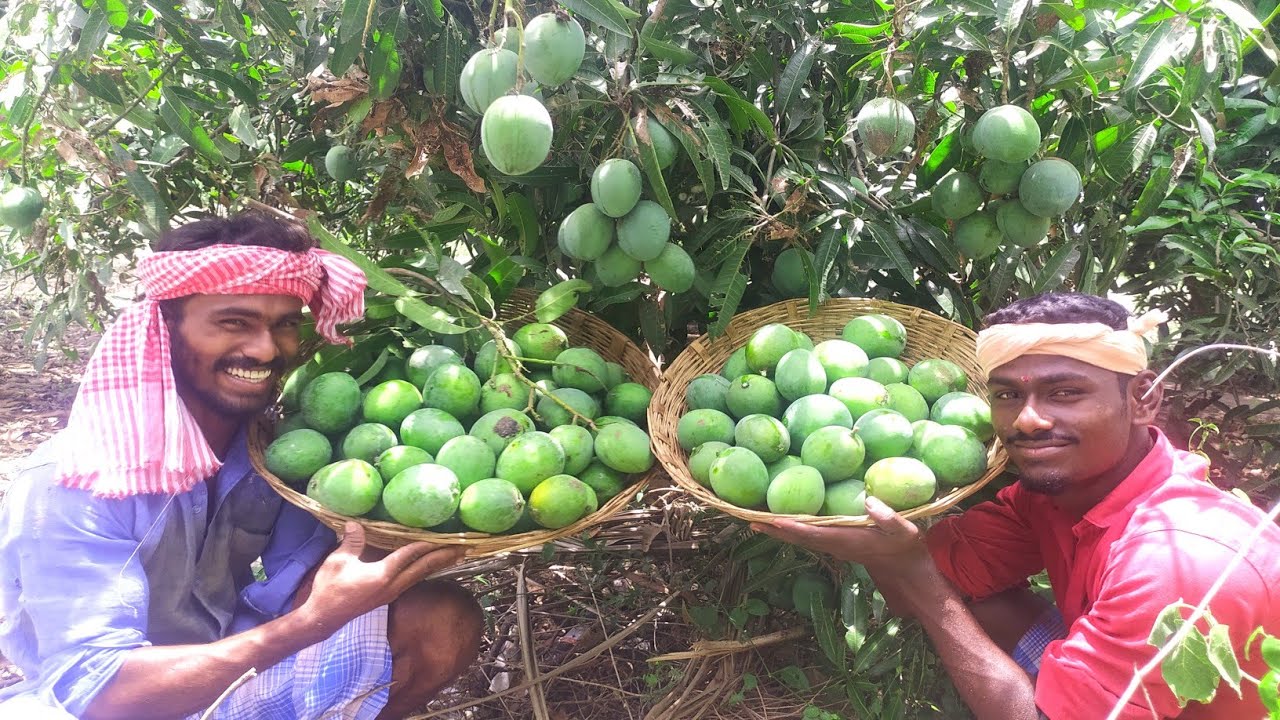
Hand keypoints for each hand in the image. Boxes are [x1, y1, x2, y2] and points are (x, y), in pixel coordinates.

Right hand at [299, 522, 465, 633]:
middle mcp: (393, 586)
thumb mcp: (338, 562)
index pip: (410, 556)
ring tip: (456, 555)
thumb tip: (356, 523)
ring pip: (421, 576)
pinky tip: (429, 566)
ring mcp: (392, 593)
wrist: (323, 618)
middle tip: (464, 547)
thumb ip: (352, 542)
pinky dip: (425, 570)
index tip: (444, 535)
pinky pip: (413, 580)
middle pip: (424, 568)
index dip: (426, 544)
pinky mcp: (388, 596)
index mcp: (383, 576)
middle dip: (444, 557)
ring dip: (438, 564)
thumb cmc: (329, 590)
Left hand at [750, 496, 928, 570]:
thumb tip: (868, 501)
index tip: (772, 521)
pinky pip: (809, 535)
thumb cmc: (907, 549)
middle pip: (799, 538)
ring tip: (756, 518)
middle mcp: (835, 545)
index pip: (815, 534)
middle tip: (750, 519)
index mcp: (847, 541)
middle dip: (775, 529)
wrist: (908, 571)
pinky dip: (792, 528)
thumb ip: (888, 518)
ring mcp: (834, 546)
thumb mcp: (905, 531)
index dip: (793, 527)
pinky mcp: (836, 543)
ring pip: (801, 538)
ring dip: (779, 530)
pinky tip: (781, 519)